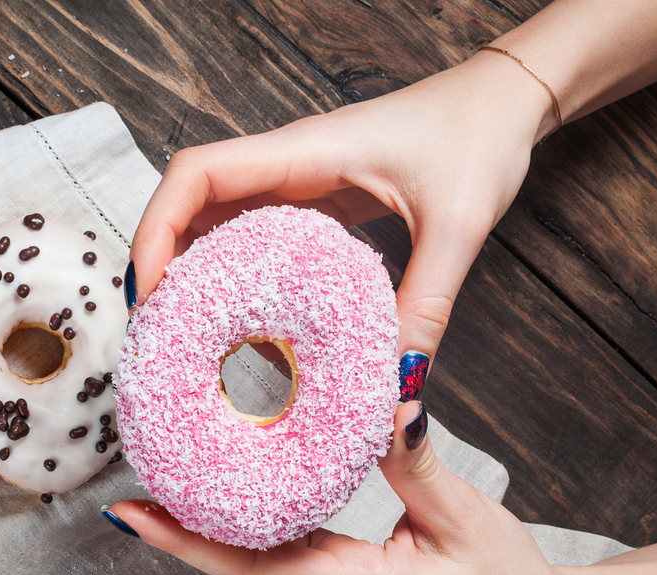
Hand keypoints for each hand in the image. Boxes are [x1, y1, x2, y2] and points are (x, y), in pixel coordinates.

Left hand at [107, 401, 578, 574]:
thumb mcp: (464, 516)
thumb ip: (415, 460)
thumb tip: (384, 398)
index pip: (247, 568)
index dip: (183, 543)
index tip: (128, 514)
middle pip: (234, 561)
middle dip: (179, 524)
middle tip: (137, 471)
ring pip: (255, 553)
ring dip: (209, 519)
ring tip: (174, 467)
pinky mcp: (346, 572)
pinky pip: (284, 545)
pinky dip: (251, 516)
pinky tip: (241, 480)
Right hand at [128, 51, 555, 361]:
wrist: (507, 100)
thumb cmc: (481, 136)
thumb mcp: (457, 227)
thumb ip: (424, 309)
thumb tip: (398, 391)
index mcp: (305, 153)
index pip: (195, 176)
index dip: (155, 230)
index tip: (149, 295)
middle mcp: (289, 164)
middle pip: (191, 205)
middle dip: (162, 264)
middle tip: (161, 336)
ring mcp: (300, 181)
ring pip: (218, 222)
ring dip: (195, 271)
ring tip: (189, 338)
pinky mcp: (317, 200)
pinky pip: (256, 235)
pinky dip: (237, 274)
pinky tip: (248, 321)